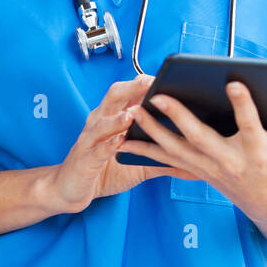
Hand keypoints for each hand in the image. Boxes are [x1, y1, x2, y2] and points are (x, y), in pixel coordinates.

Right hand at [47, 74, 195, 213]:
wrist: (70, 189)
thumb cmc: (106, 170)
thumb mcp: (139, 163)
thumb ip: (164, 158)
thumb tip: (196, 163)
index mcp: (114, 117)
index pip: (130, 92)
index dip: (146, 82)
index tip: (168, 76)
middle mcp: (101, 122)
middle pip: (115, 97)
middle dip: (133, 88)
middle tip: (152, 83)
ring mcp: (90, 139)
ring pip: (102, 121)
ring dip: (119, 117)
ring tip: (134, 113)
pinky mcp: (84, 159)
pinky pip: (96, 149)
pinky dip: (107, 145)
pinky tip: (119, 142)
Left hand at [116, 81, 266, 228]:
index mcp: (258, 151)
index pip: (250, 125)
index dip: (243, 104)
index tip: (234, 82)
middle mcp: (231, 161)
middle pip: (200, 138)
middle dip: (179, 117)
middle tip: (161, 96)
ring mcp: (212, 169)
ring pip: (177, 150)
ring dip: (154, 132)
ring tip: (135, 112)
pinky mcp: (200, 172)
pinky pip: (169, 162)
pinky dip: (147, 152)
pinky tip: (126, 141)